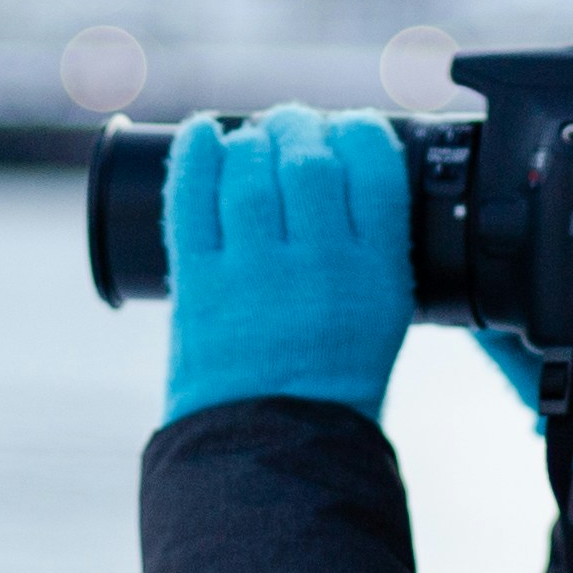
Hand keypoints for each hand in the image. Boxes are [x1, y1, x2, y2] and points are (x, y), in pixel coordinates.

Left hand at [161, 106, 417, 425]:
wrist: (275, 446)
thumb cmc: (332, 383)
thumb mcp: (382, 313)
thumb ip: (370, 249)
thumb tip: (346, 179)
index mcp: (377, 269)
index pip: (375, 164)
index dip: (358, 131)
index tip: (348, 129)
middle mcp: (320, 261)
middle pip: (309, 157)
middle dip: (298, 127)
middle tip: (290, 126)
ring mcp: (255, 270)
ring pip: (249, 168)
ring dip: (249, 142)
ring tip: (251, 143)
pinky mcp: (200, 281)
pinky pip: (190, 197)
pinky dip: (193, 155)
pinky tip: (201, 133)